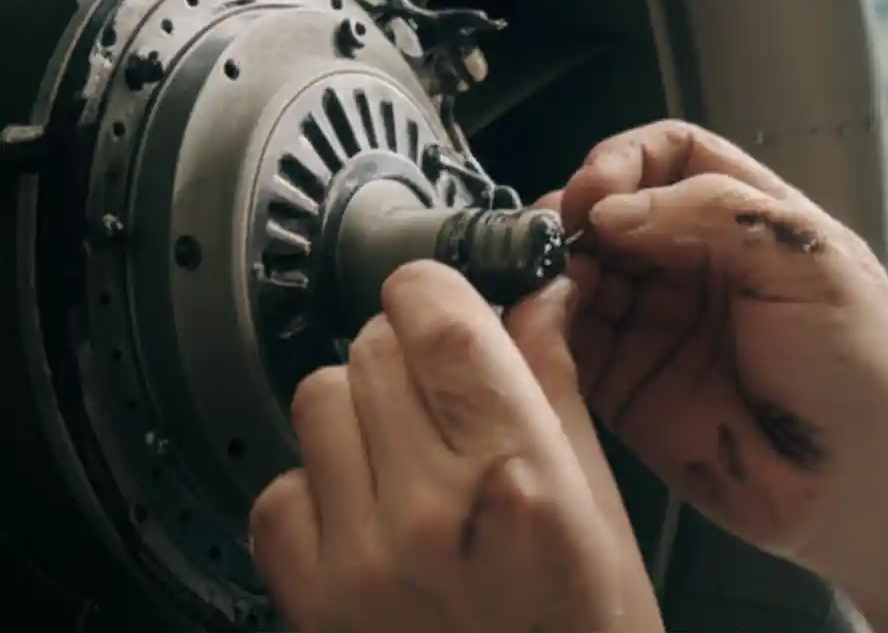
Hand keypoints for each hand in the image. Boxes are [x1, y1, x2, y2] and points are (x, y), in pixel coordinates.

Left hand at [249, 262, 659, 632]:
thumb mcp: (599, 506)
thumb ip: (554, 386)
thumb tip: (537, 298)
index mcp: (518, 478)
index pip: (436, 319)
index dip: (436, 292)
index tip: (444, 301)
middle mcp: (430, 514)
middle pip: (371, 348)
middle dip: (407, 351)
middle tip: (443, 393)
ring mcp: (358, 561)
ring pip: (317, 400)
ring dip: (360, 409)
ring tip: (408, 459)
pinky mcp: (308, 601)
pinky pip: (282, 485)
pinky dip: (320, 483)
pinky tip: (370, 515)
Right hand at [555, 120, 887, 631]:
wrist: (865, 491)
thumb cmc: (864, 375)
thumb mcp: (808, 263)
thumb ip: (713, 215)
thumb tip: (610, 209)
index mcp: (747, 221)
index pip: (669, 157)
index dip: (625, 160)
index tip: (598, 189)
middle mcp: (695, 267)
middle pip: (610, 213)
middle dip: (575, 216)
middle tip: (555, 237)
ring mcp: (658, 326)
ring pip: (578, 275)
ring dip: (554, 272)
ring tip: (550, 283)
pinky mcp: (628, 388)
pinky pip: (566, 346)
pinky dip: (543, 329)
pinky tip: (546, 324)